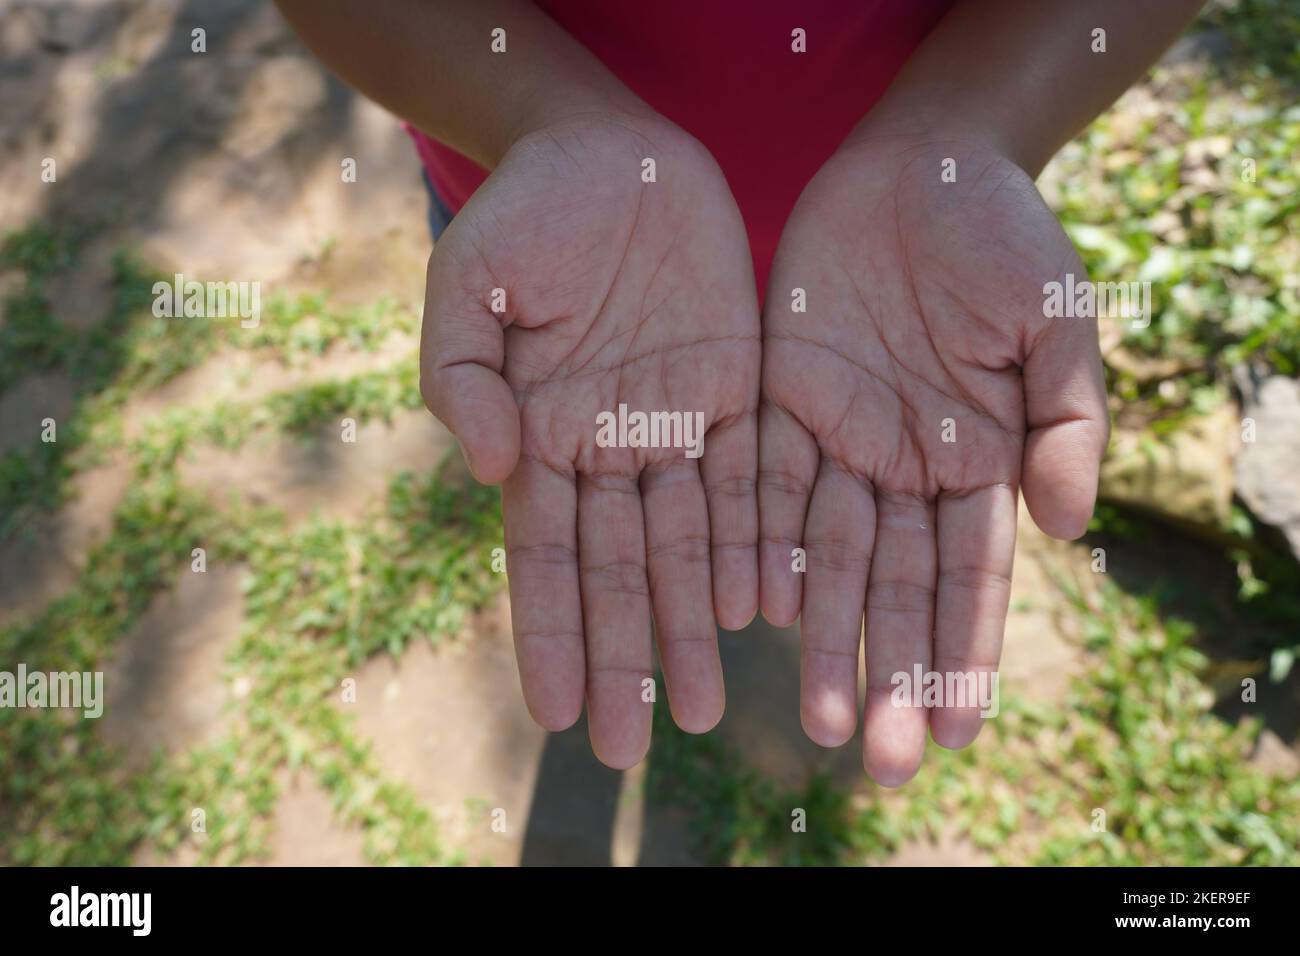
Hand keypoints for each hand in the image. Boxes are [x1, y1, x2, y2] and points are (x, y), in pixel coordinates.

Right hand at [420, 111, 759, 767]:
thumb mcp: (465, 287)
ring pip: (689, 544)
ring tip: (705, 706)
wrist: (604, 151)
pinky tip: (763, 609)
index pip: (541, 555)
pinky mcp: (735, 389)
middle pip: (618, 571)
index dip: (549, 634)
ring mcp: (674, 424)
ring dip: (694, 624)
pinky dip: (755, 542)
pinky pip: (752, 477)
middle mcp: (608, 448)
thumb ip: (460, 378)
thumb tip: (492, 467)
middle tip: (637, 747)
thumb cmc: (520, 216)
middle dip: (626, 656)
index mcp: (538, 434)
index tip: (559, 714)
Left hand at [758, 123, 1107, 784]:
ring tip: (814, 714)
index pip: (970, 575)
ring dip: (820, 633)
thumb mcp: (1058, 322)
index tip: (958, 733)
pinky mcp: (778, 399)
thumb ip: (1067, 424)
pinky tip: (754, 608)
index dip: (965, 653)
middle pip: (892, 585)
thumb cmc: (1005, 240)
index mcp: (979, 460)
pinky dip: (757, 544)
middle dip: (886, 670)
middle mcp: (904, 466)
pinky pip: (761, 483)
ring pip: (822, 553)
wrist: (920, 166)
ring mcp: (838, 438)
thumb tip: (1065, 531)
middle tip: (875, 758)